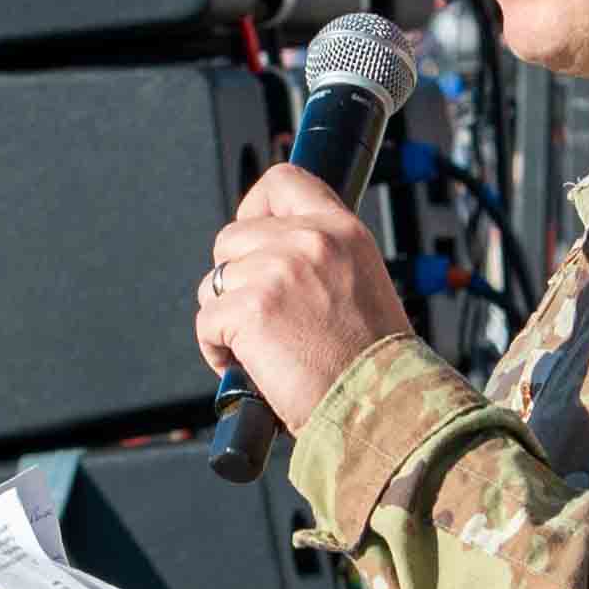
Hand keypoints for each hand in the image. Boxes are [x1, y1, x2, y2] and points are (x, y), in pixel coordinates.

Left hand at [190, 165, 409, 436]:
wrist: (381, 406)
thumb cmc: (375, 364)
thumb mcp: (362, 284)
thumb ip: (320, 258)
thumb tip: (268, 253)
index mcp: (342, 231)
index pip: (283, 181)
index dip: (255, 207)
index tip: (251, 232)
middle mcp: (309, 241)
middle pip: (232, 238)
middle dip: (236, 278)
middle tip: (262, 317)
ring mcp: (277, 272)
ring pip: (215, 282)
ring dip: (226, 318)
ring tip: (262, 348)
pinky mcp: (250, 310)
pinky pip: (206, 322)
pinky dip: (217, 350)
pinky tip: (252, 367)